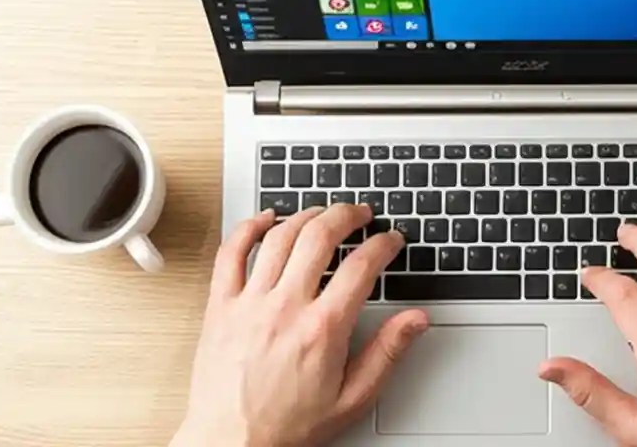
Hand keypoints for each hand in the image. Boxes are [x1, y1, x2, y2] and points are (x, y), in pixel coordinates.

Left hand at [172, 206, 427, 446]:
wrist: (233, 444)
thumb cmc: (288, 427)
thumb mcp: (353, 398)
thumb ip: (388, 353)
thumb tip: (416, 319)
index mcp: (322, 329)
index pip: (362, 266)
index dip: (383, 244)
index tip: (391, 240)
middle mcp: (285, 308)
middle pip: (320, 236)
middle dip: (347, 215)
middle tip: (360, 214)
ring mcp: (249, 303)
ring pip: (280, 236)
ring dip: (306, 215)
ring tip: (323, 213)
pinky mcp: (220, 306)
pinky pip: (231, 253)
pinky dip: (250, 227)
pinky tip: (266, 220)